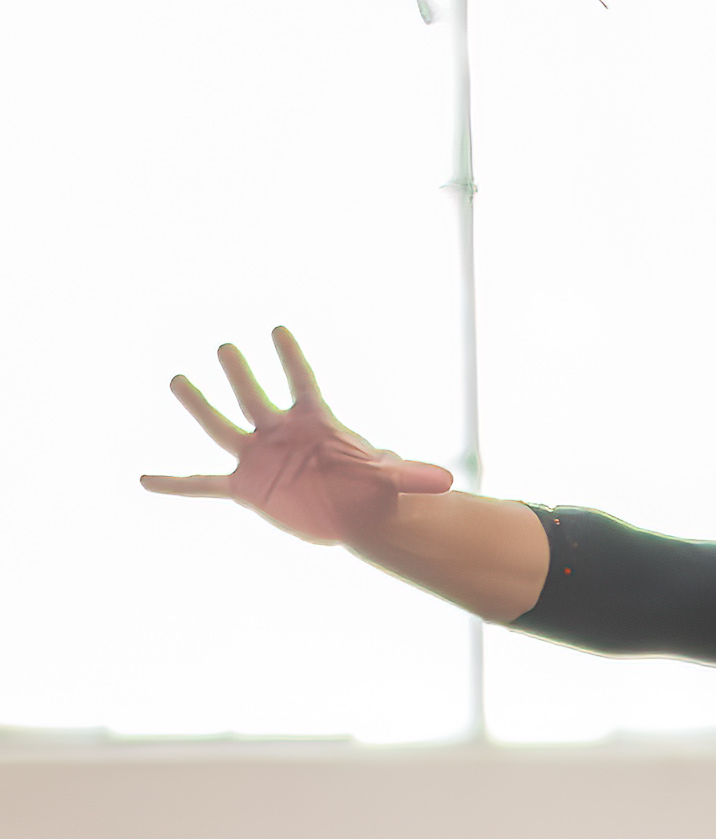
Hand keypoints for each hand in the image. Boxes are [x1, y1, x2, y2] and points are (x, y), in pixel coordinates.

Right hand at [142, 329, 452, 546]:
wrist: (349, 509)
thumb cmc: (367, 485)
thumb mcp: (389, 482)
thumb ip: (411, 476)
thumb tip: (449, 484)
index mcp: (315, 421)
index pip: (302, 381)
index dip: (292, 359)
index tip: (280, 330)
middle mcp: (279, 431)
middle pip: (257, 395)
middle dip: (242, 374)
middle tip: (227, 346)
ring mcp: (258, 457)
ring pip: (223, 425)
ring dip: (200, 404)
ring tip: (176, 379)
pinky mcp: (246, 487)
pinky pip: (202, 485)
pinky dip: (175, 484)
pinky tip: (143, 480)